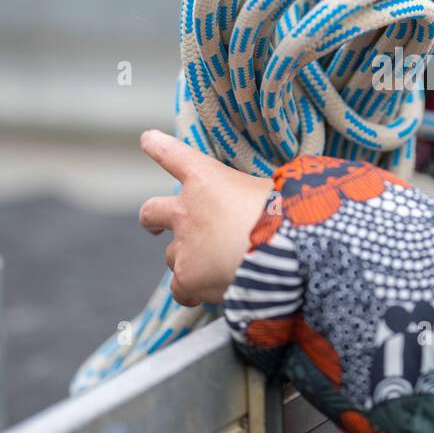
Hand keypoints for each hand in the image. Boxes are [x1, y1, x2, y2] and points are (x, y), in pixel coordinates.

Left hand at [137, 130, 274, 306]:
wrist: (284, 252)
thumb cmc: (286, 216)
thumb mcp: (271, 192)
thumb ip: (255, 195)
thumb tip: (270, 202)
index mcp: (206, 179)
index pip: (172, 154)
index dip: (157, 145)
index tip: (147, 140)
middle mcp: (186, 210)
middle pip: (150, 212)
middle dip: (151, 220)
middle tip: (154, 227)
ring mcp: (183, 245)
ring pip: (171, 256)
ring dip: (188, 260)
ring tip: (217, 269)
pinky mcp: (187, 277)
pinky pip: (180, 290)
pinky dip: (192, 291)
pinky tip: (210, 293)